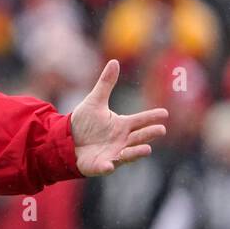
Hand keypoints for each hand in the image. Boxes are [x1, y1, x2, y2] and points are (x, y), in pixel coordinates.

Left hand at [70, 59, 167, 177]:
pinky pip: (105, 167)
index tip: (164, 113)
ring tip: (147, 149)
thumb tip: (114, 61)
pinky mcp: (100, 165)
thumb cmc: (84, 123)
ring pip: (129, 154)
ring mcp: (113, 154)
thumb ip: (106, 84)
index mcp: (123, 125)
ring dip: (137, 152)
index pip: (140, 120)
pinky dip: (108, 167)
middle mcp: (122, 140)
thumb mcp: (94, 102)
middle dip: (149, 134)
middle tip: (160, 129)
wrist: (66, 140)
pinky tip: (109, 165)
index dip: (151, 117)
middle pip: (139, 137)